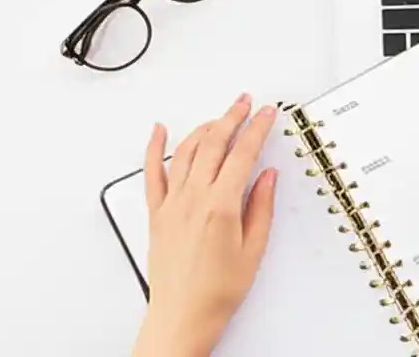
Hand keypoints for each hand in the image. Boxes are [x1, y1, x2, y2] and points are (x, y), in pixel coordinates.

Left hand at [132, 94, 278, 356]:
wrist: (182, 315)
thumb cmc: (217, 290)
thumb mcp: (253, 248)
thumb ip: (261, 207)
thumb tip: (266, 177)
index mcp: (221, 206)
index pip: (243, 154)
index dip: (257, 128)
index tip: (266, 113)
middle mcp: (193, 199)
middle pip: (214, 143)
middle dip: (232, 117)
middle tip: (244, 102)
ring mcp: (171, 203)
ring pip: (187, 151)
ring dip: (204, 127)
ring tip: (219, 116)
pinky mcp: (157, 213)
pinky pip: (152, 173)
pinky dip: (154, 148)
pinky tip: (158, 131)